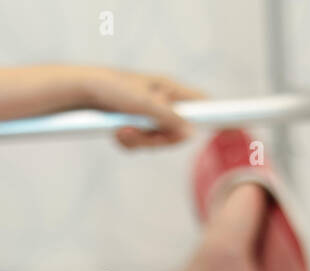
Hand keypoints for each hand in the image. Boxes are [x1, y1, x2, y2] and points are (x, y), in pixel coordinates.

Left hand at [72, 66, 204, 147]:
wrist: (79, 91)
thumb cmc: (112, 89)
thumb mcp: (145, 104)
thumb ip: (171, 119)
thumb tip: (192, 133)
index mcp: (169, 88)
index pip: (202, 103)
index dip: (215, 116)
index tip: (231, 128)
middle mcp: (161, 101)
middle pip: (178, 131)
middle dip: (159, 138)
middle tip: (141, 132)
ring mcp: (147, 114)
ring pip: (157, 140)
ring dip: (140, 141)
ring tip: (121, 131)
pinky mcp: (133, 124)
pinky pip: (141, 143)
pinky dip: (129, 142)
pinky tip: (116, 133)